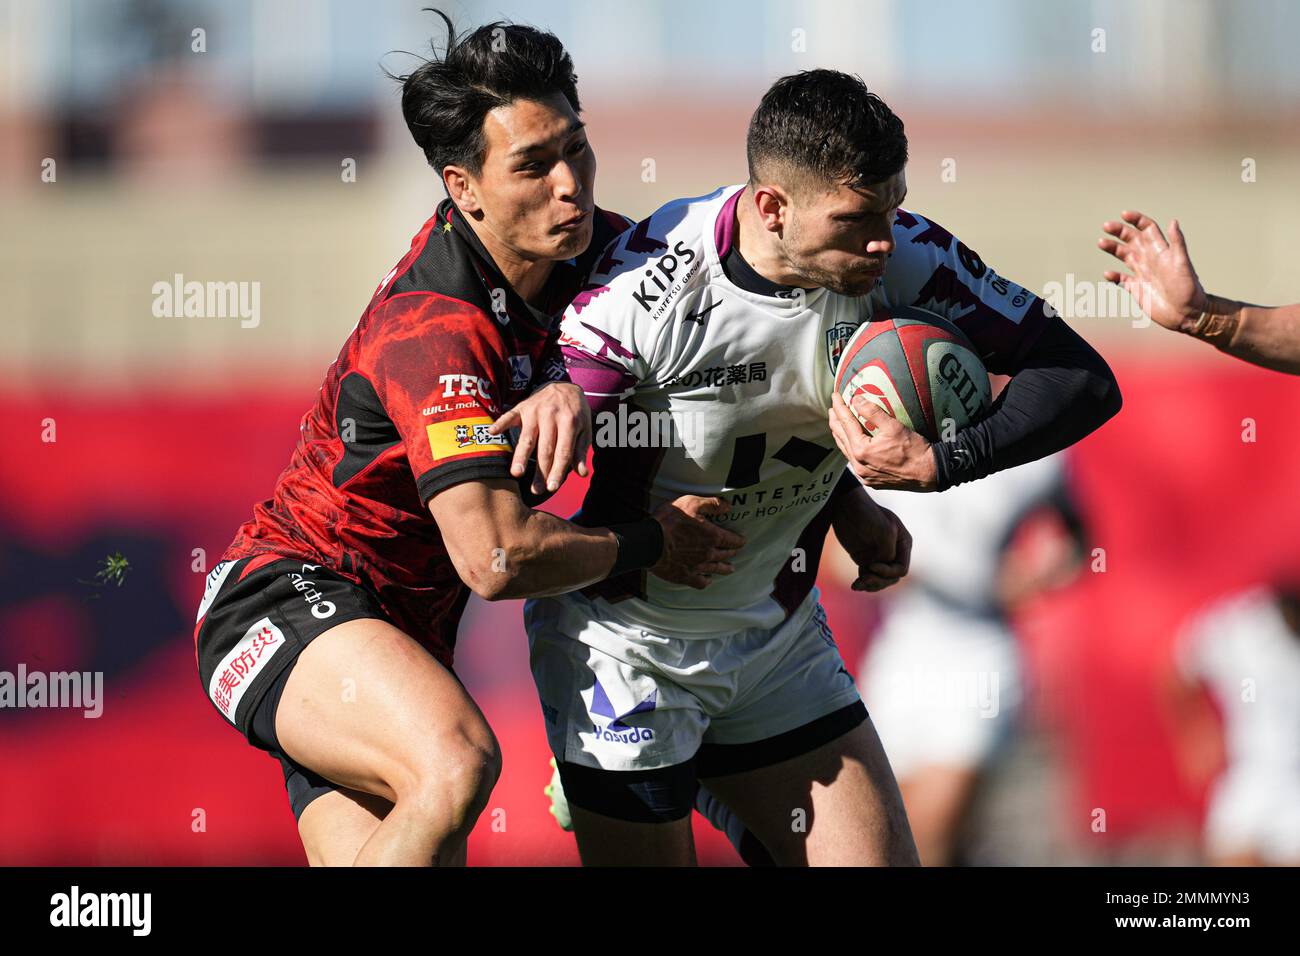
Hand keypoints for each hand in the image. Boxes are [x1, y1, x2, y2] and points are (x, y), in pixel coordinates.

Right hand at [489, 382, 590, 495]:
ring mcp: (535, 411)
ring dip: (521, 456)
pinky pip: (510, 415)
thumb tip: (581, 474)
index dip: (558, 471)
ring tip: (516, 473)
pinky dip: (501, 423)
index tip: (552, 488)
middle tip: (537, 490)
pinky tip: (492, 433)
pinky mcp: (522, 406)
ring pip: (527, 437)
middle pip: (545, 448)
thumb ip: (581, 451)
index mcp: (570, 422)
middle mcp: (552, 416)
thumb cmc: (576, 413)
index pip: (563, 452)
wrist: (564, 385)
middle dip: (540, 471)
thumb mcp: (585, 429)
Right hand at [650, 495, 746, 589]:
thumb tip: (728, 506)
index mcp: (712, 536)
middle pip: (725, 555)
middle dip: (732, 553)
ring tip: (730, 569)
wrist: (649, 542)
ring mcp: (697, 567)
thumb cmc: (669, 521)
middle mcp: (708, 554)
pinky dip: (706, 581)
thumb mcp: (691, 503)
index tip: (742, 541)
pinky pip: (700, 582)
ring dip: (724, 568)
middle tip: (735, 552)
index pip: (732, 540)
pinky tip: (707, 580)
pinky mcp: (684, 576)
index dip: (739, 540)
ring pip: (716, 569)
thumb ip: (712, 504)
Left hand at [828, 391, 937, 490]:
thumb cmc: (914, 450)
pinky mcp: (870, 480)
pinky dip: (850, 448)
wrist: (929, 473)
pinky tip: (852, 442)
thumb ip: (872, 412)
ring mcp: (863, 475)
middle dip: (836, 421)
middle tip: (833, 407)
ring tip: (838, 423)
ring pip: (846, 451)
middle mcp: (858, 465)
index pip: (845, 423)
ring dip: (841, 435)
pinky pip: (854, 461)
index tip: (836, 396)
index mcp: (861, 451)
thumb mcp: (894, 426)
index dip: (839, 407)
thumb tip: (856, 399)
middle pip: (841, 438)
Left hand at [832, 486, 911, 591]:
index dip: (888, 572)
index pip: (901, 569)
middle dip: (879, 581)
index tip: (872, 564)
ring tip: (858, 585)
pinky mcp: (864, 558)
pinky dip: (862, 582)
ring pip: (880, 580)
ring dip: (870, 585)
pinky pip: (867, 576)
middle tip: (864, 579)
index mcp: (903, 544)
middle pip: (891, 577)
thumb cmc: (867, 514)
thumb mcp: (884, 531)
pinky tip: (855, 585)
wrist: (845, 506)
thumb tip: (885, 568)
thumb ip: (888, 551)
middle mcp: (893, 552)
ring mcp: (878, 556)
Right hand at [1098, 211, 1209, 331]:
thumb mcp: (1183, 263)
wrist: (1187, 313)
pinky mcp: (1136, 288)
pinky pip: (1121, 279)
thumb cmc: (1188, 288)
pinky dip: (1113, 276)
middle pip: (1131, 239)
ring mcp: (1142, 273)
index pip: (1147, 229)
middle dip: (1119, 231)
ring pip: (1124, 256)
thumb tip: (1173, 221)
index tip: (1124, 215)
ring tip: (1101, 242)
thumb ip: (1177, 243)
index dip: (1136, 220)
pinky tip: (1107, 273)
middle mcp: (1150, 259)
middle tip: (1106, 226)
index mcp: (1161, 250)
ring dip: (1112, 248)